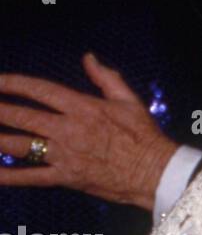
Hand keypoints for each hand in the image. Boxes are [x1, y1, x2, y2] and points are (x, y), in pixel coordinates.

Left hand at [0, 52, 178, 210]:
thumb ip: (106, 77)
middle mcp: (68, 129)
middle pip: (22, 116)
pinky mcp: (65, 177)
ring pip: (20, 145)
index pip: (40, 90)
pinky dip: (8, 176)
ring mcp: (64, 154)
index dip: (14, 83)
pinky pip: (31, 176)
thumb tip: (88, 57)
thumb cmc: (144, 135)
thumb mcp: (129, 100)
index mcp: (82, 107)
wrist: (154, 171)